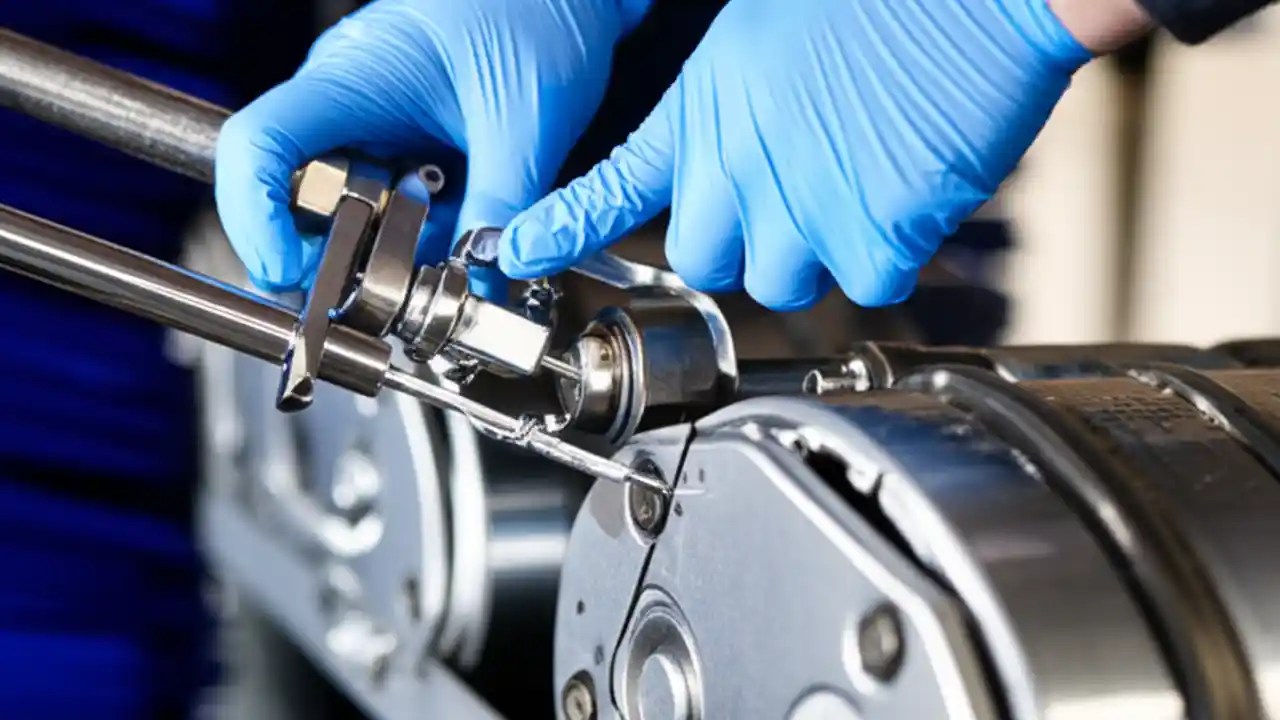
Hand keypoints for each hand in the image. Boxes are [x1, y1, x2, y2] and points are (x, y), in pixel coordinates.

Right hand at [215, 0, 648, 295]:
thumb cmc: (541, 12)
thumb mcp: (525, 126)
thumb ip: (499, 212)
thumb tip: (480, 282)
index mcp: (352, 78)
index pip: (257, 147)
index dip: (254, 220)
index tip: (288, 273)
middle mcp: (346, 97)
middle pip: (299, 195)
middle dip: (340, 256)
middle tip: (391, 295)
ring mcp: (371, 117)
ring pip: (352, 207)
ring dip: (392, 248)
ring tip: (445, 264)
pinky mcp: (403, 135)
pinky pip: (393, 198)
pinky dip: (421, 230)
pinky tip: (461, 235)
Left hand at [499, 0, 1092, 309]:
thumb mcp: (765, 30)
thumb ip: (729, 103)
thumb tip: (729, 145)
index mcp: (704, 109)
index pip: (610, 185)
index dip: (562, 227)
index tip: (519, 252)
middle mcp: (739, 165)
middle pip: (703, 261)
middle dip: (740, 243)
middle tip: (787, 199)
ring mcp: (804, 208)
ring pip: (779, 285)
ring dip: (812, 254)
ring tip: (856, 186)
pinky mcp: (874, 239)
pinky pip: (863, 285)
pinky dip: (886, 254)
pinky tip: (904, 195)